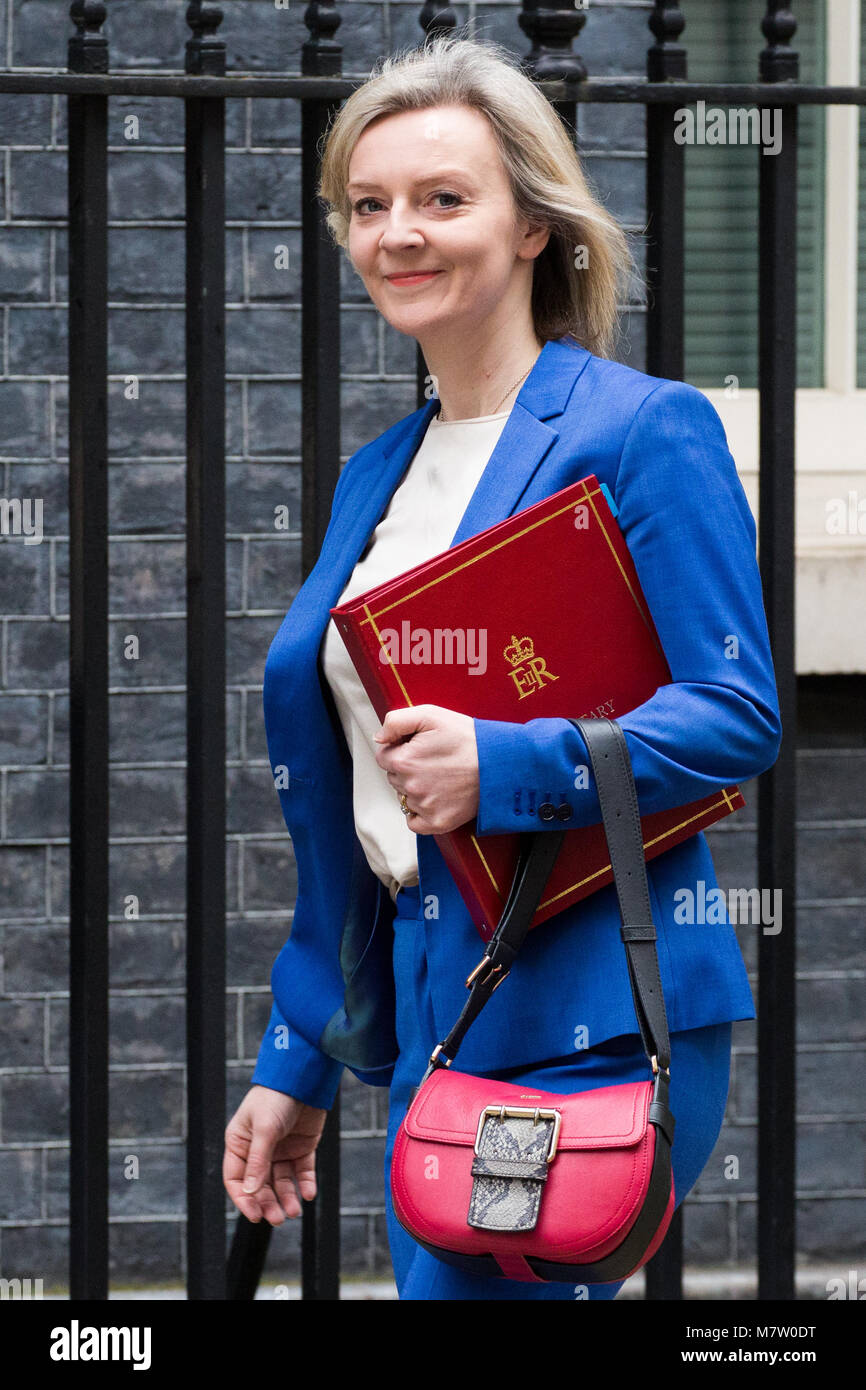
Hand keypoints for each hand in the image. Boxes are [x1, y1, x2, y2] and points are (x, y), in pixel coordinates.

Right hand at [223, 1085, 327, 1224]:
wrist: (305, 1077)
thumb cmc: (276, 1096)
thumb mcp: (264, 1129)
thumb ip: (258, 1161)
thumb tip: (250, 1192)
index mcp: (240, 1143)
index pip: (237, 1179)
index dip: (244, 1199)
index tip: (255, 1216)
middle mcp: (258, 1150)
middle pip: (260, 1185)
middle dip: (268, 1203)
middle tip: (278, 1218)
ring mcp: (281, 1149)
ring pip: (281, 1182)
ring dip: (286, 1198)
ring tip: (294, 1210)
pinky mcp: (301, 1148)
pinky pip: (301, 1172)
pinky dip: (304, 1184)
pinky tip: (307, 1193)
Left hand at [373, 703, 479, 834]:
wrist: (499, 763)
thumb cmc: (467, 737)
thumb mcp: (431, 714)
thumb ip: (396, 721)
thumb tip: (379, 737)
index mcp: (404, 760)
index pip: (383, 757)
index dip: (399, 749)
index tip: (419, 747)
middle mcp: (410, 786)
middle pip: (393, 778)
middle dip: (407, 768)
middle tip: (433, 760)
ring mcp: (424, 807)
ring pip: (405, 797)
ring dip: (415, 789)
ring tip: (441, 777)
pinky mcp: (437, 823)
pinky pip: (414, 822)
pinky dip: (420, 814)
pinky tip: (436, 798)